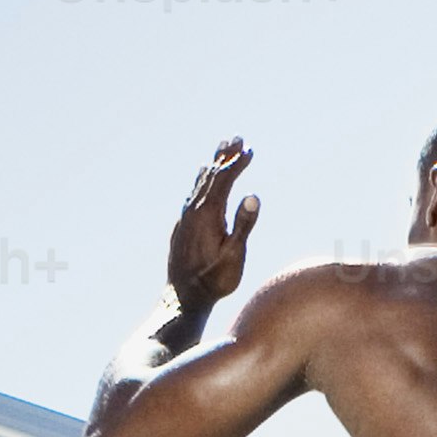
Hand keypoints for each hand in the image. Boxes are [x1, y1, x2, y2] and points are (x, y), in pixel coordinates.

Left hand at [163, 138, 259, 330]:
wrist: (183, 298)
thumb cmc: (213, 280)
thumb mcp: (234, 255)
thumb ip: (243, 225)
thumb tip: (253, 195)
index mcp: (208, 213)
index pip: (224, 179)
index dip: (237, 163)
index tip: (250, 151)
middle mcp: (193, 210)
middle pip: (211, 175)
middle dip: (225, 156)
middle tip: (237, 138)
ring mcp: (185, 217)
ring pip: (200, 183)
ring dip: (213, 165)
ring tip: (221, 150)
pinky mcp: (182, 226)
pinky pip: (193, 194)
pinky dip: (203, 182)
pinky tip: (203, 181)